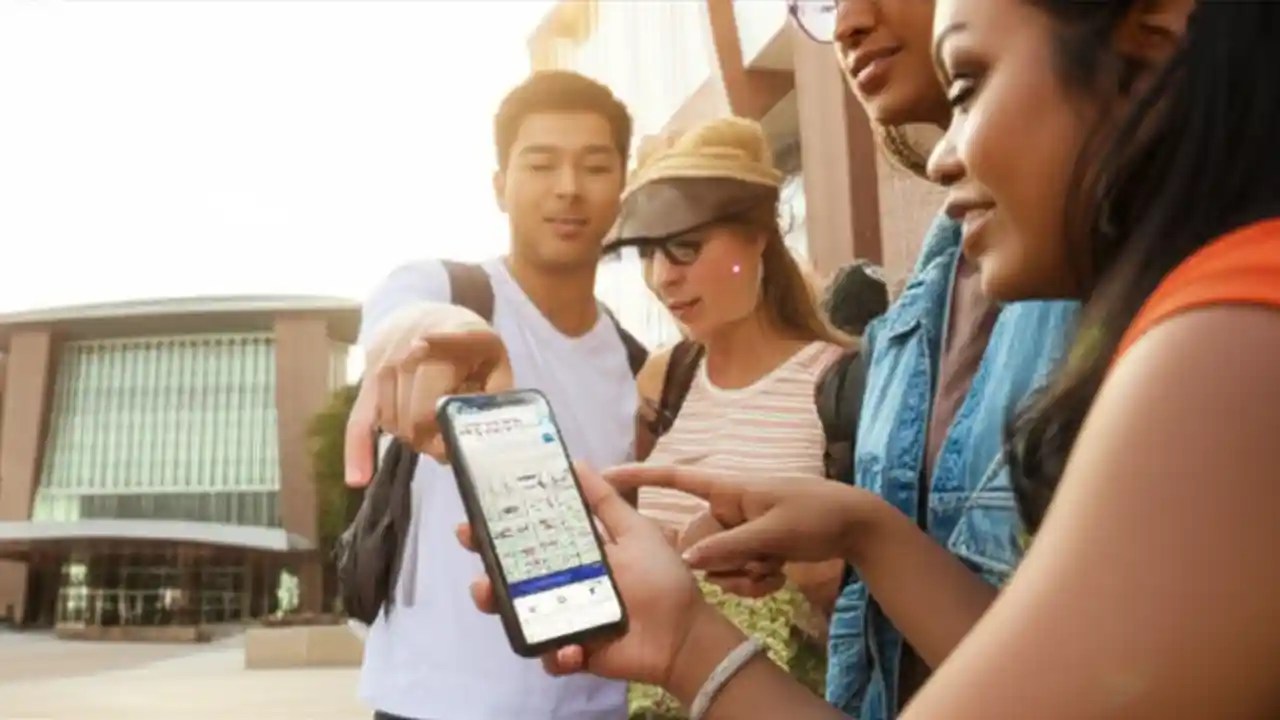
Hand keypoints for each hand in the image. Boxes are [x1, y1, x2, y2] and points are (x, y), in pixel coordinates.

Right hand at [344, 310, 512, 485]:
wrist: (423, 308)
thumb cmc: (466, 342)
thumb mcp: (495, 357)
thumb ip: (496, 392)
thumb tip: (484, 432)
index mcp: (447, 345)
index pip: (435, 405)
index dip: (444, 435)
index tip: (456, 447)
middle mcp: (408, 352)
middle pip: (411, 419)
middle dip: (429, 440)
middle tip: (447, 443)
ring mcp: (383, 364)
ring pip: (390, 423)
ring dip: (409, 437)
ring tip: (429, 432)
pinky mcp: (366, 378)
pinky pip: (357, 419)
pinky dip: (357, 450)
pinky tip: (358, 478)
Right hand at [457, 463, 707, 686]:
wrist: (683, 634)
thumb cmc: (660, 578)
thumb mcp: (635, 531)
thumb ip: (605, 502)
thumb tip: (576, 463)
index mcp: (573, 556)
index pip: (529, 540)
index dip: (500, 528)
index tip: (476, 514)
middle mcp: (561, 586)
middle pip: (512, 577)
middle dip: (485, 564)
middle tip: (471, 546)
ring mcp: (562, 620)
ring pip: (517, 615)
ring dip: (499, 606)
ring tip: (491, 594)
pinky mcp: (571, 652)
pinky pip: (549, 654)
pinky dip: (555, 652)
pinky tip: (571, 645)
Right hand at [605, 465, 876, 572]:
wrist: (856, 526)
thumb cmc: (816, 515)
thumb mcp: (773, 532)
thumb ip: (729, 546)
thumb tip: (688, 561)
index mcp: (728, 489)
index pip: (675, 478)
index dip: (640, 476)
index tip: (604, 476)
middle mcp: (728, 509)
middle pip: (697, 542)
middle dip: (723, 563)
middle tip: (760, 564)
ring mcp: (740, 531)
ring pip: (716, 564)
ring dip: (743, 576)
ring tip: (775, 570)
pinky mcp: (752, 550)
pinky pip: (735, 573)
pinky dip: (754, 582)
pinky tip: (780, 578)